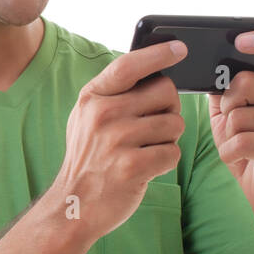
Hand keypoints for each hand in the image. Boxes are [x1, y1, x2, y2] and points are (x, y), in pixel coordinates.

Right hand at [50, 40, 187, 242]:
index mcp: (92, 97)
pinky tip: (146, 168)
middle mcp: (103, 114)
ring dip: (168, 139)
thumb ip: (112, 93)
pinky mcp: (132, 166)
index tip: (180, 48)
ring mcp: (117, 140)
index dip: (157, 54)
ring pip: (174, 124)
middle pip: (165, 92)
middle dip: (169, 108)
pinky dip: (166, 161)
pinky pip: (172, 152)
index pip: (129, 66)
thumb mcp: (87, 118)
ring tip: (145, 150)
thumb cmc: (89, 158)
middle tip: (155, 124)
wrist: (73, 205)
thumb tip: (153, 69)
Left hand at [208, 29, 253, 222]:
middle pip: (244, 83)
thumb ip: (222, 88)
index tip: (241, 40)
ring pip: (238, 116)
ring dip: (227, 137)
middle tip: (233, 125)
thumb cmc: (244, 146)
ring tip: (240, 146)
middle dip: (227, 107)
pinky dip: (230, 153)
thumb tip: (206, 65)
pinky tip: (241, 158)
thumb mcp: (227, 113)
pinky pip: (242, 141)